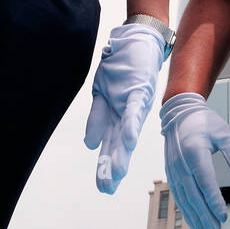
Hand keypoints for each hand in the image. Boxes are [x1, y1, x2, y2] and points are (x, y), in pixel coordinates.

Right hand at [84, 24, 165, 193]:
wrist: (139, 38)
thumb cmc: (122, 65)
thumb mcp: (102, 93)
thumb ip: (97, 119)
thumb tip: (90, 145)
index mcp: (114, 115)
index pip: (108, 144)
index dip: (106, 164)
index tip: (104, 187)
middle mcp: (125, 113)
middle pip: (116, 144)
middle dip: (111, 167)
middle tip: (107, 190)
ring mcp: (133, 102)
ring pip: (126, 133)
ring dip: (122, 152)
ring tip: (118, 173)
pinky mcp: (139, 90)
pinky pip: (134, 111)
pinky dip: (130, 125)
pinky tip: (128, 140)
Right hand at [160, 92, 229, 228]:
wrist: (179, 114)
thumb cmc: (202, 122)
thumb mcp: (224, 133)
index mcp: (195, 151)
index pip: (205, 181)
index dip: (214, 201)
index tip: (224, 216)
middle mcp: (180, 163)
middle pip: (193, 196)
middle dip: (205, 216)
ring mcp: (173, 170)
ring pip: (184, 200)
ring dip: (195, 218)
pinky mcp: (171, 175)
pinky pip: (179, 197)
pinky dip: (186, 211)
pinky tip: (195, 221)